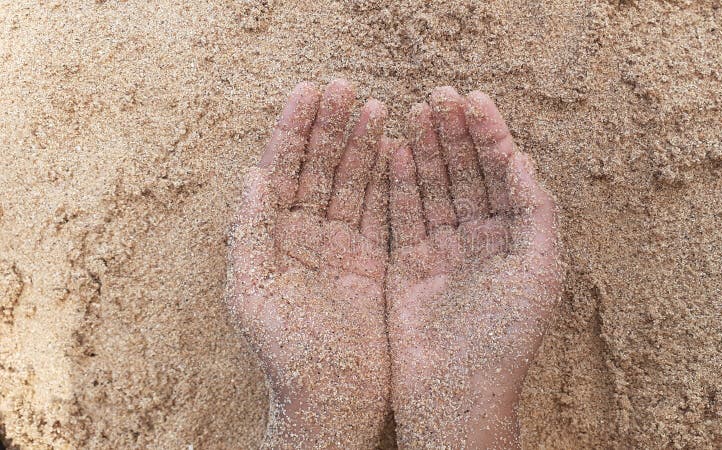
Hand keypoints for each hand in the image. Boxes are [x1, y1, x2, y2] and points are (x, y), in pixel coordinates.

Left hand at [226, 80, 391, 447]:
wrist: (332, 400)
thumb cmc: (286, 354)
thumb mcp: (254, 292)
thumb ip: (250, 231)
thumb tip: (253, 175)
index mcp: (270, 239)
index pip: (281, 171)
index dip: (293, 130)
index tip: (308, 92)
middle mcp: (304, 236)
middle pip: (317, 169)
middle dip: (329, 127)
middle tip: (345, 87)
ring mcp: (339, 247)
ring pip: (350, 184)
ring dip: (360, 146)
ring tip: (375, 107)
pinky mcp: (370, 262)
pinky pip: (377, 211)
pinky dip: (385, 181)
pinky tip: (393, 151)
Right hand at [386, 87, 562, 447]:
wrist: (456, 390)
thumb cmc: (507, 335)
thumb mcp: (541, 269)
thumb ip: (537, 210)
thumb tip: (523, 158)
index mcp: (514, 237)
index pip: (502, 173)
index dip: (490, 135)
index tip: (474, 100)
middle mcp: (478, 238)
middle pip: (466, 173)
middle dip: (455, 134)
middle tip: (439, 95)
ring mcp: (441, 249)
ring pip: (433, 187)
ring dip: (426, 149)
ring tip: (416, 112)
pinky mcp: (407, 263)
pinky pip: (401, 213)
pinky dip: (398, 182)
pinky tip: (393, 150)